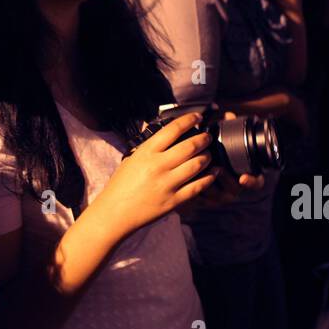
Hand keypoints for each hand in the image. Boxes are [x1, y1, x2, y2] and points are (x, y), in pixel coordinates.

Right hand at [92, 112, 216, 238]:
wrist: (115, 212)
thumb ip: (149, 146)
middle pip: (189, 146)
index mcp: (146, 153)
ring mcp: (166, 184)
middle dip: (203, 139)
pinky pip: (197, 187)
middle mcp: (158, 166)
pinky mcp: (173, 201)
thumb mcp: (132, 158)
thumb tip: (167, 132)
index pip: (172, 130)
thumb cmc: (121, 184)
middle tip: (207, 137)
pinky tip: (214, 172)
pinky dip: (209, 178)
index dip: (189, 120)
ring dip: (207, 157)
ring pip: (196, 165)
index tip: (198, 117)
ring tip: (209, 154)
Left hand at [174, 111, 266, 213]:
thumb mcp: (225, 143)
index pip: (256, 182)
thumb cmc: (218, 156)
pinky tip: (189, 181)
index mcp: (244, 176)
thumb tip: (228, 114)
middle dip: (226, 180)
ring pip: (217, 195)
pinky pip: (202, 200)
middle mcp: (234, 187)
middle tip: (219, 169)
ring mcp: (220, 196)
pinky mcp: (205, 200)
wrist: (200, 174)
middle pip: (234, 189)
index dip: (252, 181)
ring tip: (202, 173)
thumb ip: (229, 130)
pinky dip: (197, 192)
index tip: (243, 177)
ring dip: (210, 184)